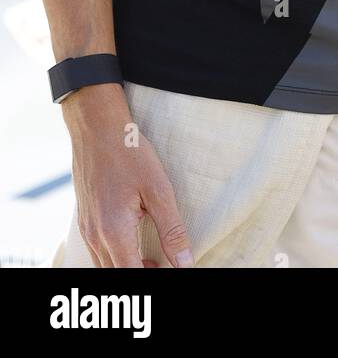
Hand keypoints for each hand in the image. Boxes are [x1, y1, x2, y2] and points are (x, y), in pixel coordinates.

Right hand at [64, 85, 193, 267]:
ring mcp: (86, 229)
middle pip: (116, 275)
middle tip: (164, 264)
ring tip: (151, 258)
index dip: (152, 278)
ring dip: (127, 267)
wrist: (97, 129)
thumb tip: (185, 263)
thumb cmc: (130, 154)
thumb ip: (172, 230)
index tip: (169, 269)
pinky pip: (96, 251)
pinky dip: (114, 256)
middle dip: (140, 273)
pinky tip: (131, 241)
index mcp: (114, 232)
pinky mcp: (84, 219)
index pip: (131, 275)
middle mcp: (95, 236)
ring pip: (104, 266)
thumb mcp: (159, 189)